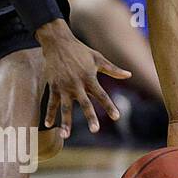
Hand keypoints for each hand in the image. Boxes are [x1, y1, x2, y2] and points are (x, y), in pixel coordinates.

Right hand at [38, 21, 127, 135]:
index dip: (109, 106)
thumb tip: (129, 75)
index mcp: (89, 78)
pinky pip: (51, 102)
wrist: (57, 42)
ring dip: (65, 121)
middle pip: (84, 103)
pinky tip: (49, 125)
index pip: (101, 95)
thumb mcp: (97, 58)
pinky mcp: (53, 86)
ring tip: (65, 135)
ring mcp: (63, 86)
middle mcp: (76, 84)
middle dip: (90, 116)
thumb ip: (112, 69)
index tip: (116, 117)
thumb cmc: (80, 50)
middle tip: (95, 130)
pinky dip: (49, 113)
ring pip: (65, 107)